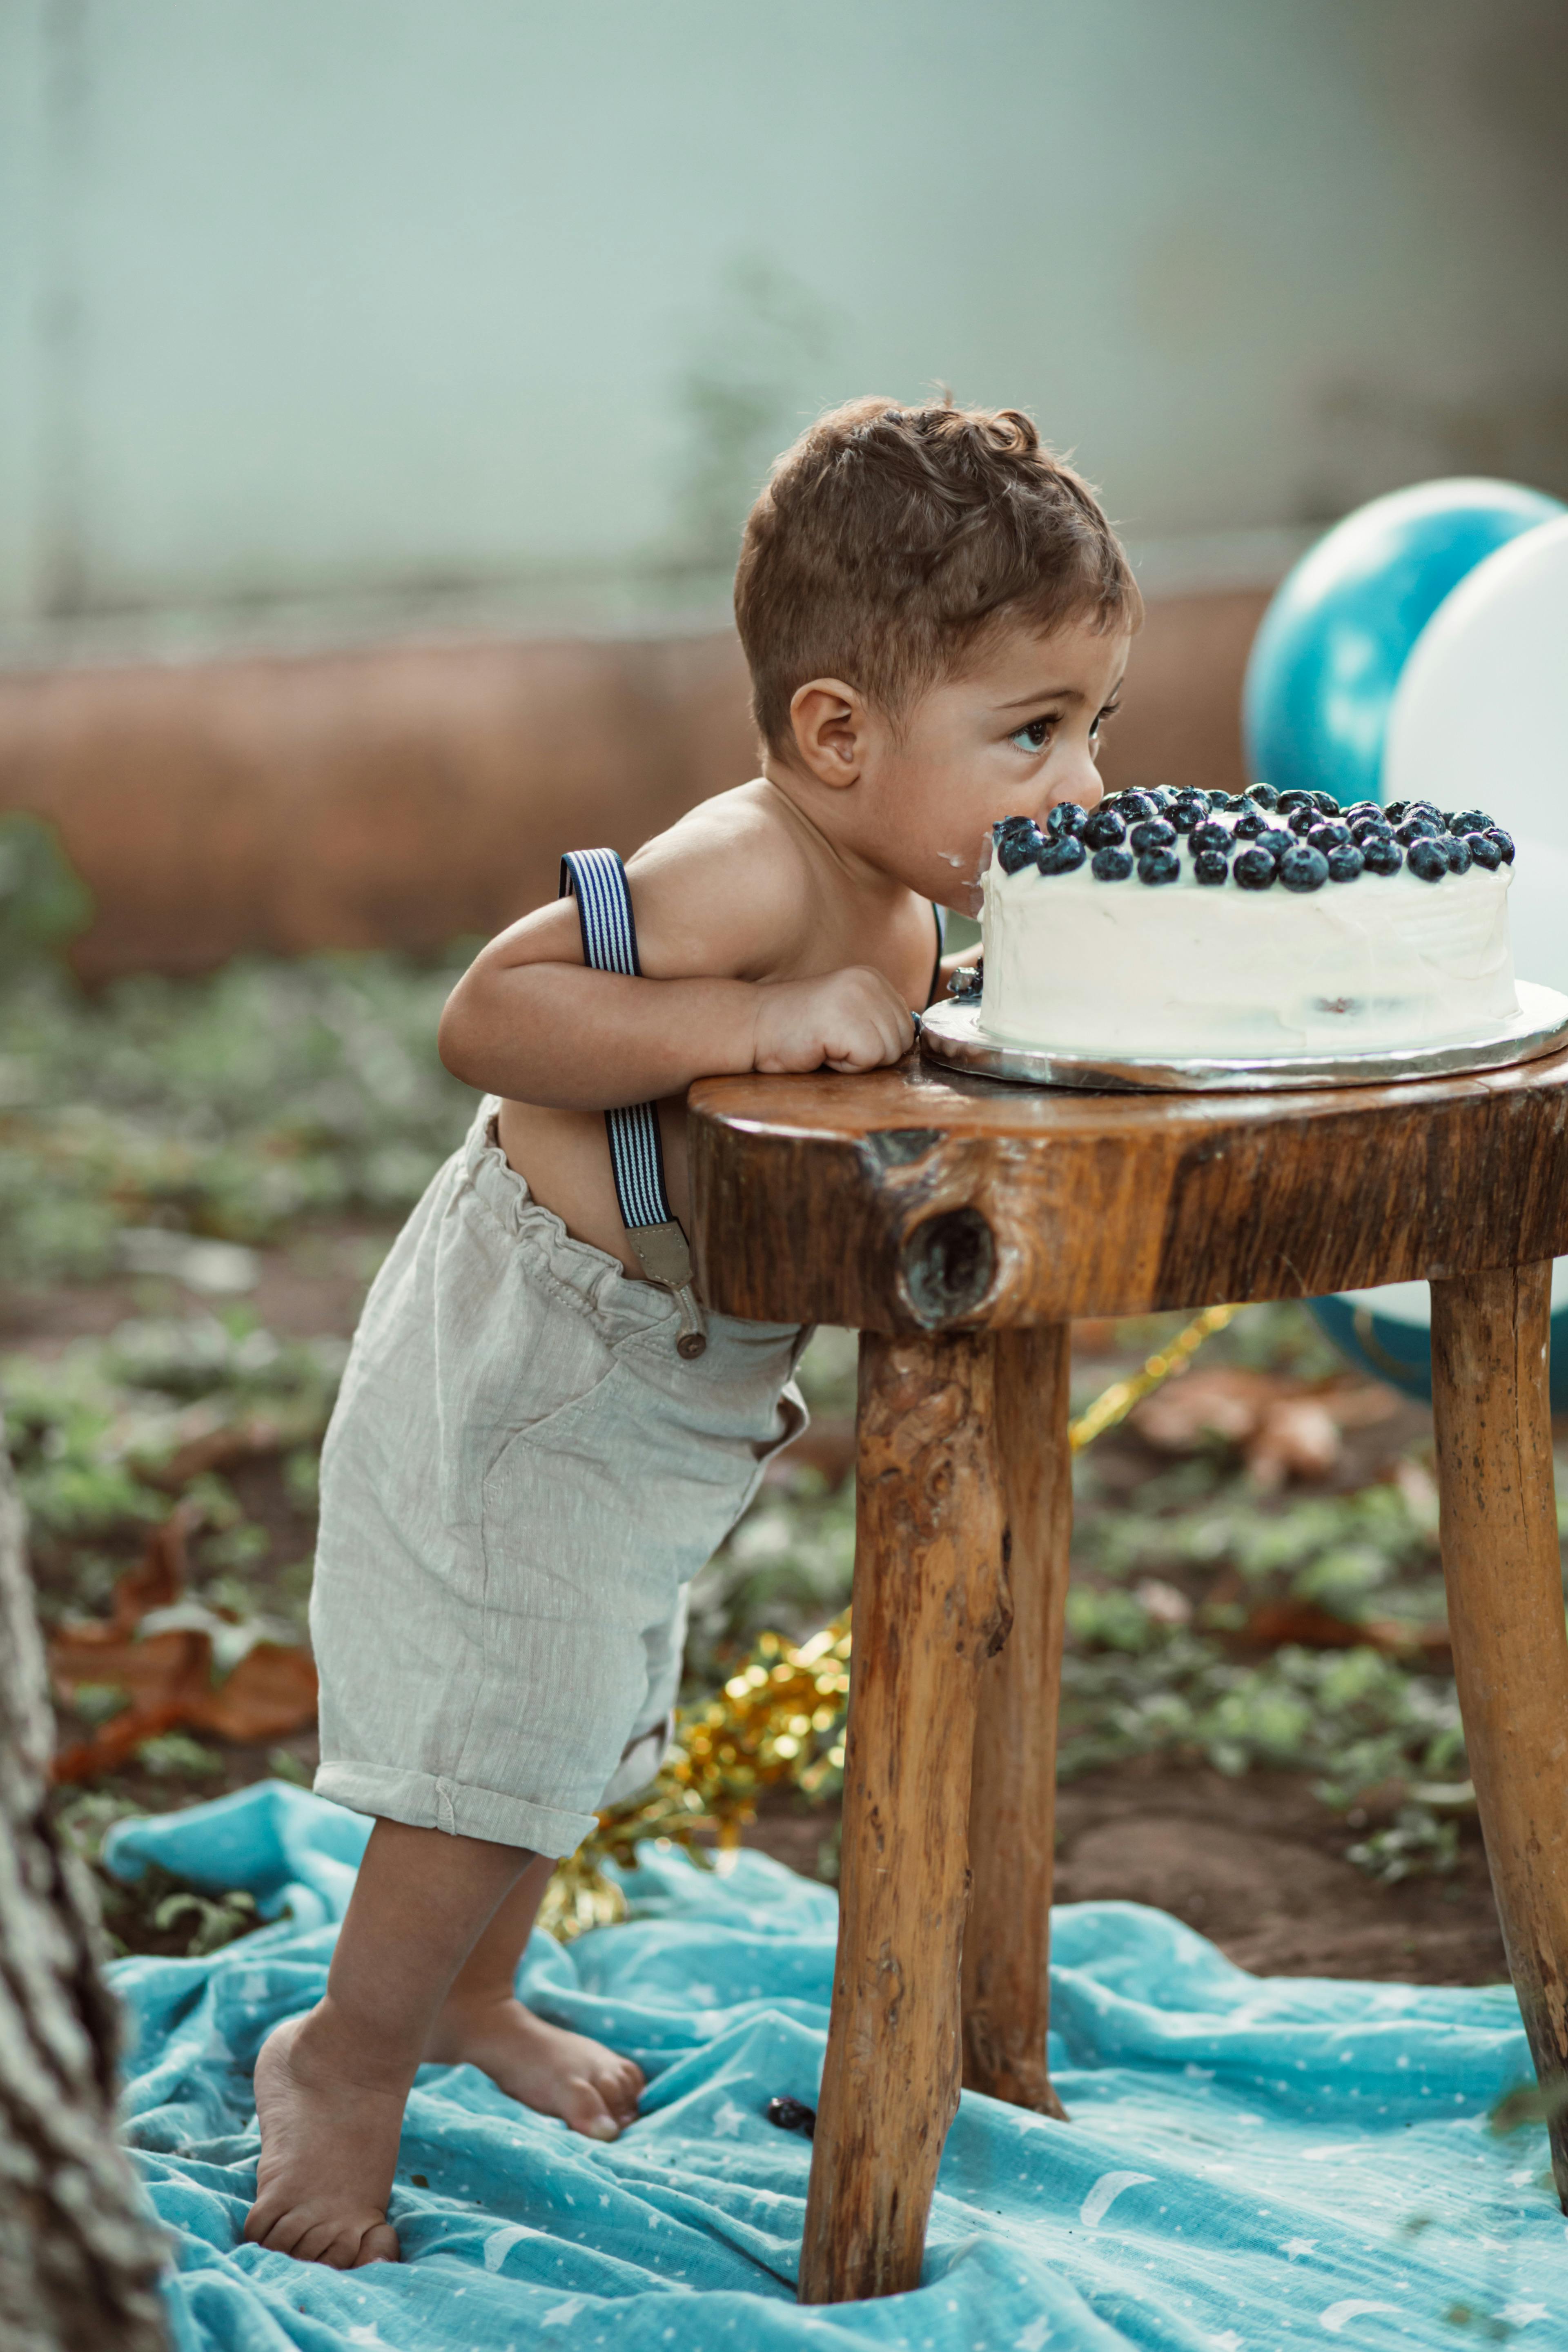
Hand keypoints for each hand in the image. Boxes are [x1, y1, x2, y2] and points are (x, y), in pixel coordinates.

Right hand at [751, 967, 915, 1074]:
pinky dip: (845, 1066)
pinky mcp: (847, 1022)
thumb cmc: (794, 1027)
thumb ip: (875, 1019)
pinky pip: (869, 1061)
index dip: (875, 1042)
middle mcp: (870, 982)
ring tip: (825, 1044)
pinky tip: (821, 1050)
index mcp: (872, 978)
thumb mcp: (845, 1012)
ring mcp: (859, 999)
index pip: (905, 1025)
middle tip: (832, 1040)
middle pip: (902, 1040)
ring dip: (856, 1059)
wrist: (752, 1026)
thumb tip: (908, 1041)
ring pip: (889, 1052)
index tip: (840, 1034)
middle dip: (870, 1052)